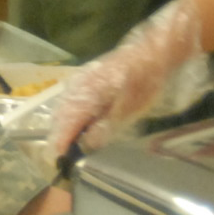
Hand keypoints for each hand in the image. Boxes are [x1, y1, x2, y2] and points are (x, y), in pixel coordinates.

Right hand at [50, 0, 210, 160]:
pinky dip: (72, 115)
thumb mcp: (129, 111)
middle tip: (67, 157)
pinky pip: (71, 100)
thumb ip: (104, 128)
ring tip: (72, 145)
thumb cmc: (145, 82)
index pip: (65, 124)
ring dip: (65, 127)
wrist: (153, 52)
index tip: (60, 162)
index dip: (61, 144)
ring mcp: (81, 80)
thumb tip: (85, 146)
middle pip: (60, 117)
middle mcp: (77, 86)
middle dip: (61, 137)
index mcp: (86, 95)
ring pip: (64, 108)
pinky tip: (81, 124)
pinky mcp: (87, 77)